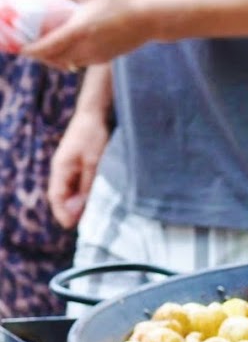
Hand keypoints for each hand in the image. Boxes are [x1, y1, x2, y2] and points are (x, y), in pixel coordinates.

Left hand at [23, 0, 154, 68]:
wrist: (149, 19)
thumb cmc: (119, 0)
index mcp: (79, 30)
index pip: (48, 47)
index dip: (32, 50)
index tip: (22, 48)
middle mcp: (87, 47)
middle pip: (55, 59)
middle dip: (41, 56)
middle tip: (32, 46)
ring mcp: (97, 56)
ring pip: (68, 63)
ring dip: (55, 58)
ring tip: (49, 47)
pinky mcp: (105, 58)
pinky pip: (81, 62)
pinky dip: (70, 58)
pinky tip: (68, 47)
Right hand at [48, 107, 110, 227]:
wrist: (96, 113)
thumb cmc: (94, 136)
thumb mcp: (94, 163)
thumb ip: (87, 186)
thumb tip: (77, 210)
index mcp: (61, 169)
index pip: (56, 197)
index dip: (64, 214)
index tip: (72, 227)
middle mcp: (62, 169)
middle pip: (62, 197)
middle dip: (72, 212)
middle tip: (88, 226)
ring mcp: (69, 166)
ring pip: (71, 191)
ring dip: (80, 204)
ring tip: (94, 216)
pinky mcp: (79, 164)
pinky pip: (78, 184)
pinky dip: (85, 194)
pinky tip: (97, 200)